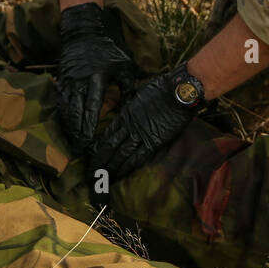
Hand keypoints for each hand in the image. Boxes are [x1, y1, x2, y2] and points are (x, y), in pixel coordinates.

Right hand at [56, 2, 140, 154]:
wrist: (84, 31)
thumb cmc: (109, 48)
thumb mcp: (124, 65)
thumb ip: (128, 87)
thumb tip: (131, 107)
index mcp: (97, 77)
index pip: (92, 106)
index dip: (90, 125)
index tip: (90, 141)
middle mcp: (80, 81)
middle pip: (76, 112)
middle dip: (78, 133)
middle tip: (80, 151)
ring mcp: (68, 80)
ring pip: (65, 108)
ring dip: (68, 127)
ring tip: (72, 144)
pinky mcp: (61, 79)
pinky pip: (60, 101)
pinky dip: (62, 116)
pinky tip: (65, 127)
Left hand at [90, 67, 197, 181]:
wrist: (179, 92)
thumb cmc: (163, 89)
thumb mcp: (140, 94)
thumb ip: (133, 105)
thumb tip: (131, 108)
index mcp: (126, 114)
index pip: (107, 133)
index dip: (97, 146)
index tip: (90, 156)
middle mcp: (130, 125)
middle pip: (110, 146)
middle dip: (99, 161)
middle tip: (90, 173)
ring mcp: (141, 134)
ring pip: (121, 154)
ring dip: (110, 167)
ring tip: (102, 178)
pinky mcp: (155, 141)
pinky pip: (138, 157)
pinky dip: (128, 166)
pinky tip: (121, 174)